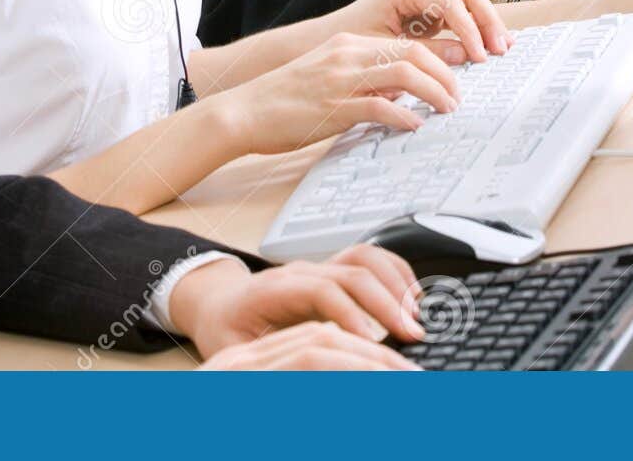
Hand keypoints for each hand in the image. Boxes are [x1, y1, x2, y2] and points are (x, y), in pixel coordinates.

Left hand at [170, 244, 425, 360]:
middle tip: (410, 333)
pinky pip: (368, 258)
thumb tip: (293, 376)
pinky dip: (394, 272)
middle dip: (385, 302)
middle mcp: (299, 272)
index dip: (351, 315)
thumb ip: (262, 363)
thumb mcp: (233, 352)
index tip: (373, 342)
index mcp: (273, 290)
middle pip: (350, 273)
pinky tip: (410, 295)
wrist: (217, 303)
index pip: (320, 292)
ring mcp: (316, 267)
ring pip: (363, 258)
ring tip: (415, 314)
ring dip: (394, 283)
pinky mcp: (330, 271)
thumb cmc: (226, 330)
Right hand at [217, 34, 459, 155]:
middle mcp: (348, 55)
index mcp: (348, 44)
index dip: (438, 60)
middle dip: (445, 74)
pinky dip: (404, 117)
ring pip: (404, 74)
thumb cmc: (286, 98)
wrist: (245, 110)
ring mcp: (341, 80)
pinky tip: (414, 126)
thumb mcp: (328, 75)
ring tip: (446, 109)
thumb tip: (400, 93)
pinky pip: (380, 107)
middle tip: (457, 97)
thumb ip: (364, 78)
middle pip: (413, 52)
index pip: (407, 42)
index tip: (451, 80)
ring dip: (435, 92)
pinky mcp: (334, 108)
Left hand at [331, 0, 510, 63]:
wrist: (327, 39)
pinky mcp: (427, 9)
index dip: (470, 29)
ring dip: (486, 21)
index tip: (480, 55)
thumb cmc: (350, 41)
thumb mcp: (388, 50)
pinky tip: (487, 45)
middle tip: (501, 48)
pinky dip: (475, 27)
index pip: (450, 2)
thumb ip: (427, 51)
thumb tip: (464, 56)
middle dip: (487, 19)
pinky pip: (459, 11)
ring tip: (502, 46)